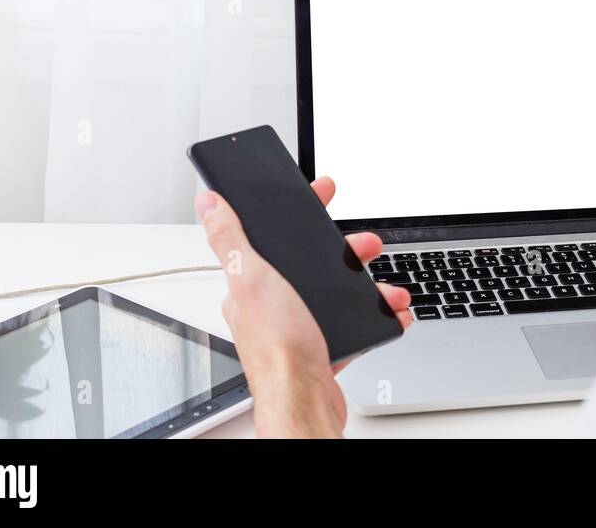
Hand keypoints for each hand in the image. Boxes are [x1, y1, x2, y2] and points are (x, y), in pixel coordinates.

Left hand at [195, 176, 411, 437]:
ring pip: (338, 292)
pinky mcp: (323, 347)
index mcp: (253, 284)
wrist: (304, 401)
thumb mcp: (251, 279)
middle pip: (312, 263)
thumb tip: (207, 203)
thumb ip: (228, 238)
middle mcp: (274, 304)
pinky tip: (388, 311)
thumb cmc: (276, 347)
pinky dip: (375, 315)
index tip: (318, 194)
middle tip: (366, 243)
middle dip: (346, 250)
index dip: (297, 213)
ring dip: (367, 284)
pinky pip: (354, 323)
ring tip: (385, 286)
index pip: (273, 238)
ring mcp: (299, 326)